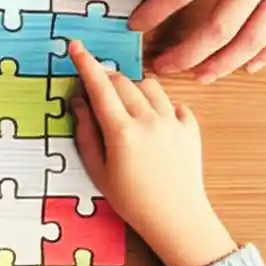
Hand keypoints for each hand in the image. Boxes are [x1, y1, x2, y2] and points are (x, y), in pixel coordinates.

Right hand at [67, 40, 235, 265]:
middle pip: (122, 81)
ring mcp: (172, 122)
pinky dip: (158, 105)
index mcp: (121, 132)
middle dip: (106, 78)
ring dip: (132, 88)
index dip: (85, 63)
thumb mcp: (98, 170)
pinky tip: (152, 124)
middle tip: (96, 88)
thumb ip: (86, 132)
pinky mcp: (190, 126)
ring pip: (148, 85)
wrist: (177, 218)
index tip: (75, 46)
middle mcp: (148, 120)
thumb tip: (79, 101)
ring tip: (126, 108)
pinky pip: (171, 102)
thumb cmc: (131, 200)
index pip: (99, 87)